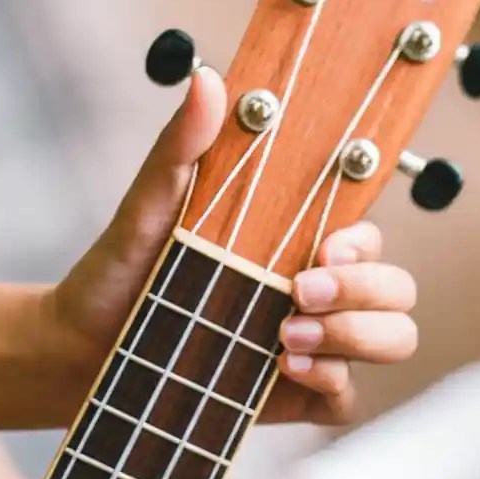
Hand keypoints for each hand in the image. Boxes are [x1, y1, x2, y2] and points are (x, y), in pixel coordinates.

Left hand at [44, 67, 416, 423]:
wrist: (81, 349)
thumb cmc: (122, 271)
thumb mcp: (148, 207)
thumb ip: (181, 149)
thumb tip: (208, 80)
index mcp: (292, 239)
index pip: (366, 234)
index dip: (364, 242)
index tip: (327, 246)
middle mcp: (314, 289)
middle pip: (397, 288)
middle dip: (365, 291)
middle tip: (296, 292)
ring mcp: (312, 343)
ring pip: (393, 337)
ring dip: (355, 336)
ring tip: (283, 338)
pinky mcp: (296, 396)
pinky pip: (348, 399)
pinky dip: (332, 384)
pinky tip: (284, 371)